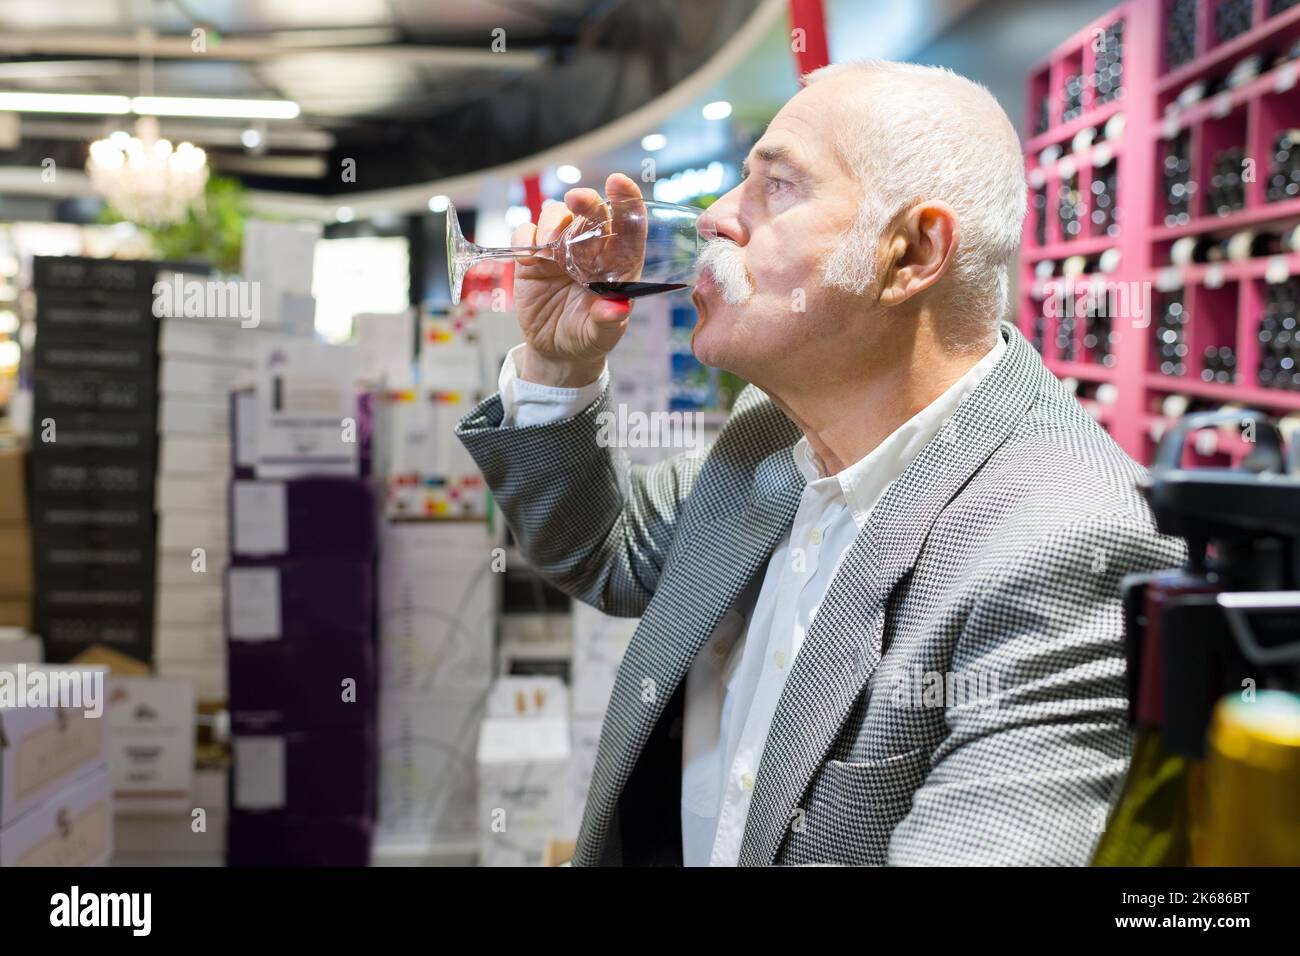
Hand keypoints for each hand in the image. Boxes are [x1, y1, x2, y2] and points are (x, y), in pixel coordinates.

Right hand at [512, 173, 646, 386]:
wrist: (557, 350)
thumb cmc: (588, 337)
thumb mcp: (601, 336)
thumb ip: (607, 321)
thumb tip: (617, 308)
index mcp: (619, 262)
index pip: (629, 224)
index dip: (626, 200)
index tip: (619, 182)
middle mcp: (591, 248)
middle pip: (592, 210)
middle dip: (586, 199)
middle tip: (577, 200)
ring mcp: (561, 248)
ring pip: (557, 214)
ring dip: (553, 221)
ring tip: (549, 243)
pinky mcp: (533, 256)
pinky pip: (525, 233)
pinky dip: (525, 238)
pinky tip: (529, 259)